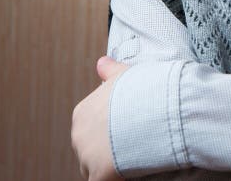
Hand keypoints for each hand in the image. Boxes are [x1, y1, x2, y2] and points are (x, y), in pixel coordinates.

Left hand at [71, 56, 130, 180]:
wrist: (152, 108)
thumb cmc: (141, 89)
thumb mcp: (125, 74)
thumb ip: (110, 69)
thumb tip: (101, 62)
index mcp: (82, 112)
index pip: (90, 128)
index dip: (109, 131)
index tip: (127, 129)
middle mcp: (79, 135)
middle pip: (89, 149)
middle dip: (107, 150)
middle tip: (131, 145)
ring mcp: (87, 156)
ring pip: (94, 168)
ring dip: (110, 167)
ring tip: (132, 159)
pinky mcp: (99, 175)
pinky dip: (113, 180)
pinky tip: (126, 176)